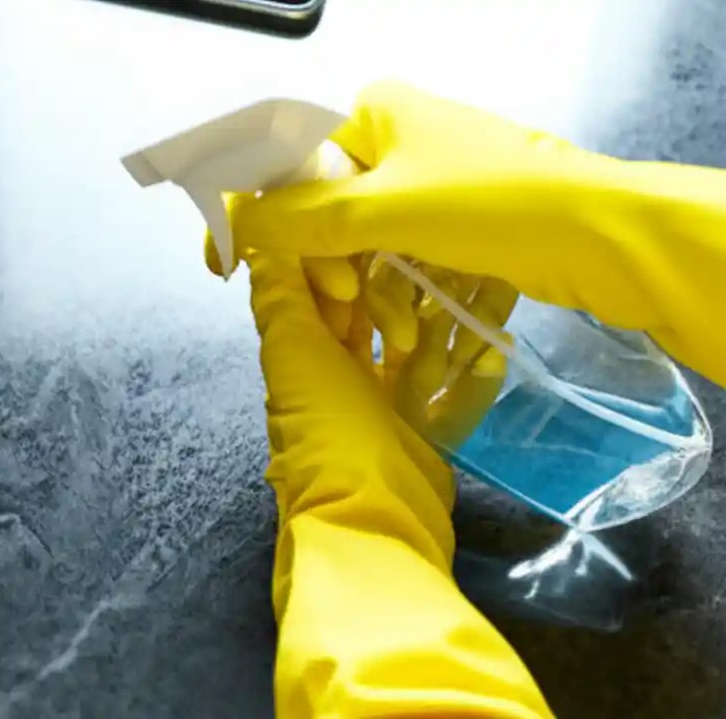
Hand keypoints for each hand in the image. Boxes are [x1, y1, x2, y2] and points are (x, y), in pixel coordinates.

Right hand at [231, 80, 725, 384]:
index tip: (223, 268)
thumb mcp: (384, 209)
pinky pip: (398, 253)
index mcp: (375, 113)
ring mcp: (430, 179)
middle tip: (332, 306)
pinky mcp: (456, 218)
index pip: (284, 160)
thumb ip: (301, 217)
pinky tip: (399, 322)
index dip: (247, 215)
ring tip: (379, 325)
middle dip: (319, 262)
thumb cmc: (493, 203)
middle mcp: (398, 138)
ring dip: (359, 285)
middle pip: (321, 206)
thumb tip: (233, 224)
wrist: (601, 234)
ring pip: (359, 237)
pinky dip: (391, 287)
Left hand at [240, 249, 551, 716]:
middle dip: (410, 287)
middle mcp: (342, 374)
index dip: (354, 259)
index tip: (386, 242)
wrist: (370, 519)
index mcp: (304, 350)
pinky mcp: (424, 435)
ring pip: (422, 348)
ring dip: (449, 322)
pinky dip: (474, 374)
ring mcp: (386, 406)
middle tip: (447, 258)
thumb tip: (258, 236)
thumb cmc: (328, 426)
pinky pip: (452, 394)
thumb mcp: (295, 347)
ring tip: (486, 289)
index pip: (329, 288)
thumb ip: (280, 293)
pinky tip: (498, 346)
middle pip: (380, 314)